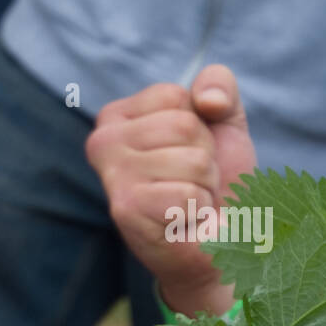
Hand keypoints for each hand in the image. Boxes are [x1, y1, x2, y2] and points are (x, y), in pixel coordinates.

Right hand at [85, 65, 256, 314]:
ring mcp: (112, 176)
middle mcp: (103, 141)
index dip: (198, 124)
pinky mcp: (126, 210)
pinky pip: (187, 195)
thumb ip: (218, 84)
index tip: (187, 150)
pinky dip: (198, 210)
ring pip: (191, 160)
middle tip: (191, 180)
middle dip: (203, 155)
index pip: (173, 96)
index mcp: (118, 116)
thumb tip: (209, 101)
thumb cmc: (215, 179)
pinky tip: (183, 221)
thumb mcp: (223, 121)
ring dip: (204, 184)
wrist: (217, 240)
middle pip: (182, 125)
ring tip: (189, 201)